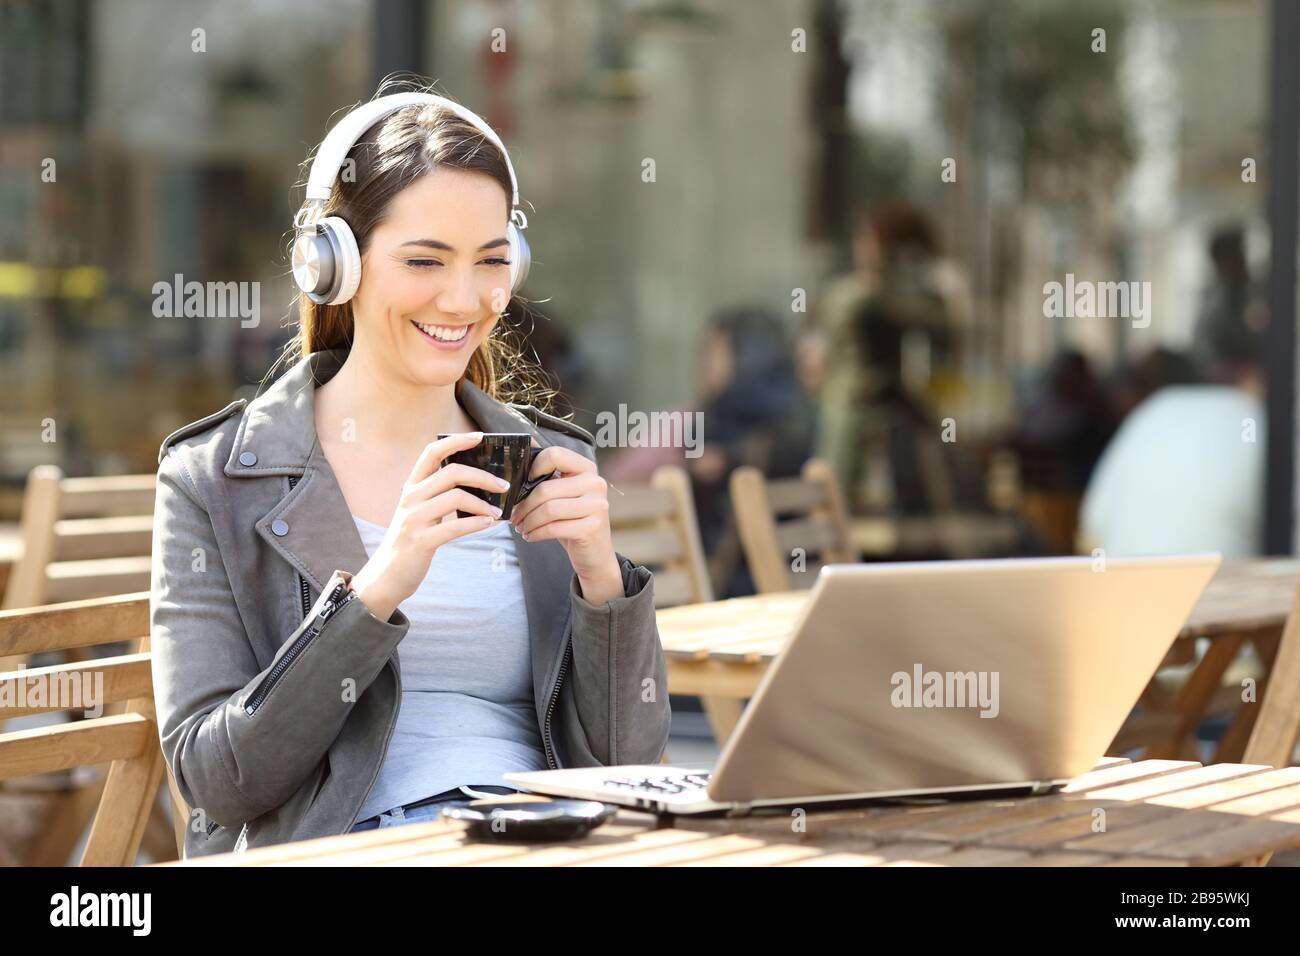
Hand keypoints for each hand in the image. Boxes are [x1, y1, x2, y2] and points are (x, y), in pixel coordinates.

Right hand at [349, 432, 510, 620]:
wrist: (388, 574)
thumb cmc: (412, 539)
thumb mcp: (420, 511)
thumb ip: (438, 494)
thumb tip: (475, 481)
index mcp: (411, 486)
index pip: (432, 452)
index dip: (456, 441)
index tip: (480, 436)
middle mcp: (411, 498)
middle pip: (451, 472)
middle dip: (483, 476)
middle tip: (504, 485)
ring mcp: (414, 518)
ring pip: (456, 497)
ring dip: (484, 504)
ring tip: (497, 512)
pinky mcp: (421, 540)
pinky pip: (455, 527)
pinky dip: (476, 524)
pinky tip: (488, 524)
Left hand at [509, 441, 623, 604]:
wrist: (595, 552)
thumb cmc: (573, 519)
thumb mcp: (563, 492)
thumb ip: (548, 469)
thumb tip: (526, 440)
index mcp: (587, 468)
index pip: (555, 454)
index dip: (533, 467)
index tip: (523, 484)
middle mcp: (596, 483)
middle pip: (546, 489)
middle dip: (523, 506)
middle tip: (514, 516)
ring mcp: (597, 505)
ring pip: (548, 510)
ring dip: (528, 521)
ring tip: (521, 527)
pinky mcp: (592, 527)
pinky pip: (554, 528)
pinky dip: (536, 533)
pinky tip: (531, 536)